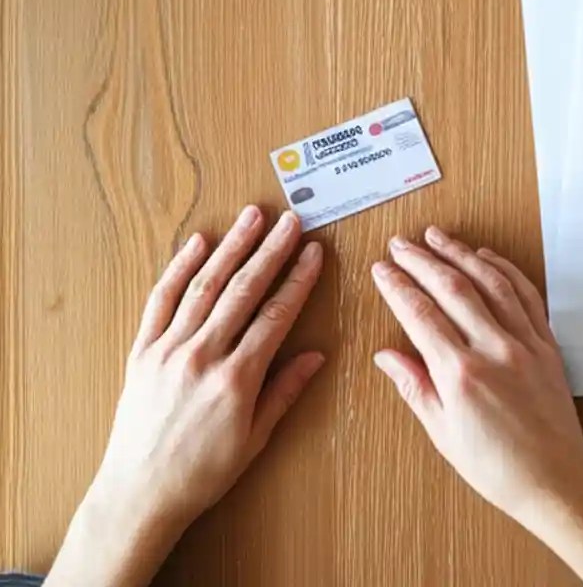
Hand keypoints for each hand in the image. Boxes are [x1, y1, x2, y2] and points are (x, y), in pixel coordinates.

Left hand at [48, 206, 325, 586]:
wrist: (139, 494)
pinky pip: (161, 300)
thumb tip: (315, 356)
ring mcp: (167, 350)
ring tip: (252, 217)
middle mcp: (201, 357)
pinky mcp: (142, 352)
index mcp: (235, 380)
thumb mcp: (255, 438)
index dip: (298, 281)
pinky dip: (179, 268)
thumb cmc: (202, 474)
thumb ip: (284, 391)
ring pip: (204, 287)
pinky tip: (197, 244)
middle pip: (242, 291)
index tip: (314, 253)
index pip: (275, 316)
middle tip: (291, 221)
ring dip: (231, 247)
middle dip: (270, 251)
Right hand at [370, 227, 582, 519]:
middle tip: (400, 243)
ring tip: (437, 236)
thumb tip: (387, 356)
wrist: (555, 481)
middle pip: (452, 287)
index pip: (420, 314)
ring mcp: (525, 343)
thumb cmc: (498, 468)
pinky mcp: (547, 345)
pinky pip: (525, 295)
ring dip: (461, 254)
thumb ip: (415, 387)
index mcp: (460, 374)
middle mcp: (494, 350)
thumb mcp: (443, 434)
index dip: (397, 286)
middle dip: (421, 260)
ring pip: (490, 282)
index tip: (381, 269)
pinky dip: (505, 270)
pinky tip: (487, 258)